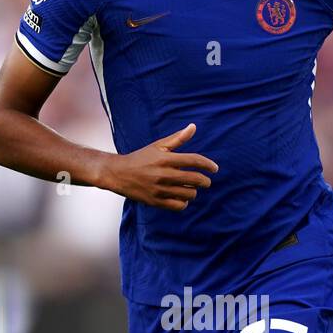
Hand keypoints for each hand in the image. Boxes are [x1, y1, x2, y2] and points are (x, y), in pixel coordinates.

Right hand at [100, 123, 217, 210]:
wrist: (118, 174)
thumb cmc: (141, 158)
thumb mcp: (158, 146)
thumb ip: (177, 138)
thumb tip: (193, 127)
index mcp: (165, 158)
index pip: (194, 161)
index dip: (208, 165)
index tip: (215, 169)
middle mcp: (163, 174)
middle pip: (195, 179)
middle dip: (205, 181)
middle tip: (206, 181)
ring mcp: (159, 189)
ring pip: (189, 194)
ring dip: (193, 191)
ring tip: (191, 188)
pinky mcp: (155, 202)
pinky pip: (179, 205)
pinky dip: (184, 202)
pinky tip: (181, 197)